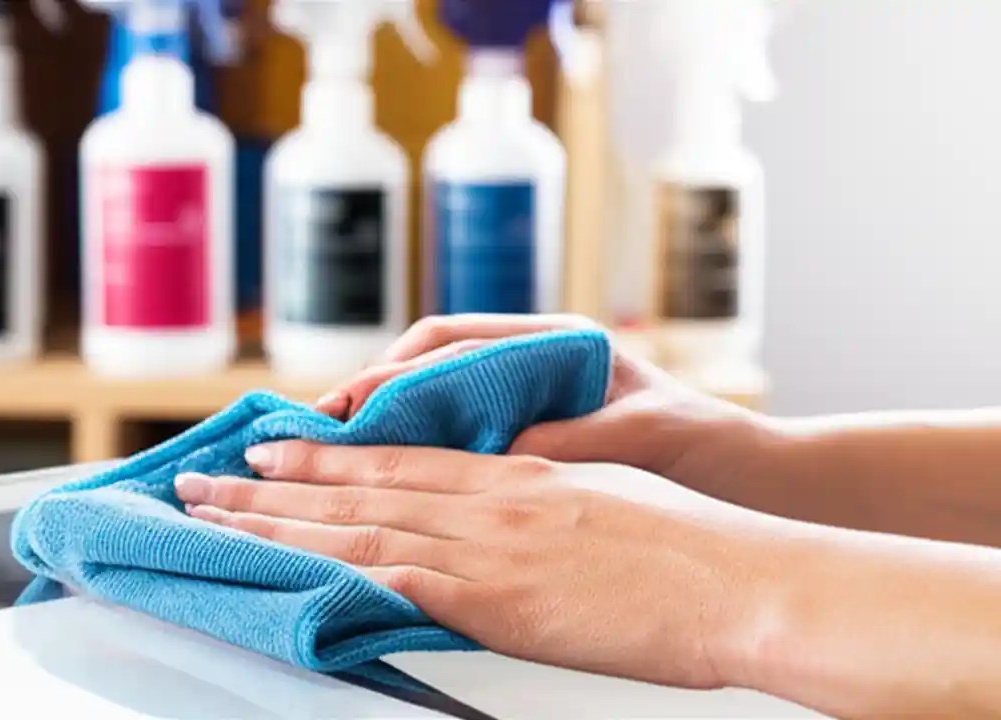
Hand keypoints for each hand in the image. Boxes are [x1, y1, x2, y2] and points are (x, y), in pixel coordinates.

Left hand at [174, 441, 771, 689]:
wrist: (745, 581)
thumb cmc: (695, 547)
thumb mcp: (604, 501)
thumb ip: (537, 504)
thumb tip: (493, 516)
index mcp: (515, 474)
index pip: (397, 456)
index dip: (326, 455)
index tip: (271, 449)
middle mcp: (488, 498)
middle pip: (358, 486)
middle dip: (271, 485)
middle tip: (203, 478)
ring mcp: (488, 546)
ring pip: (358, 526)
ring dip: (276, 522)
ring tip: (214, 514)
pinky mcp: (498, 601)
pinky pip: (396, 582)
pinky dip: (332, 573)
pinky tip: (283, 572)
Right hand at [315, 314, 781, 508]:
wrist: (750, 479)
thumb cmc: (706, 446)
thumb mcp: (646, 435)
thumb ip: (579, 437)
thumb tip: (508, 446)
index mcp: (555, 343)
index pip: (451, 342)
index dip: (393, 371)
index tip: (349, 401)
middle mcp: (532, 365)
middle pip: (429, 370)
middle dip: (371, 397)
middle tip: (316, 428)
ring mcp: (530, 404)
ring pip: (437, 408)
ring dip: (387, 430)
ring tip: (334, 456)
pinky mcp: (532, 443)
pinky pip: (461, 445)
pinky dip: (423, 460)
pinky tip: (392, 485)